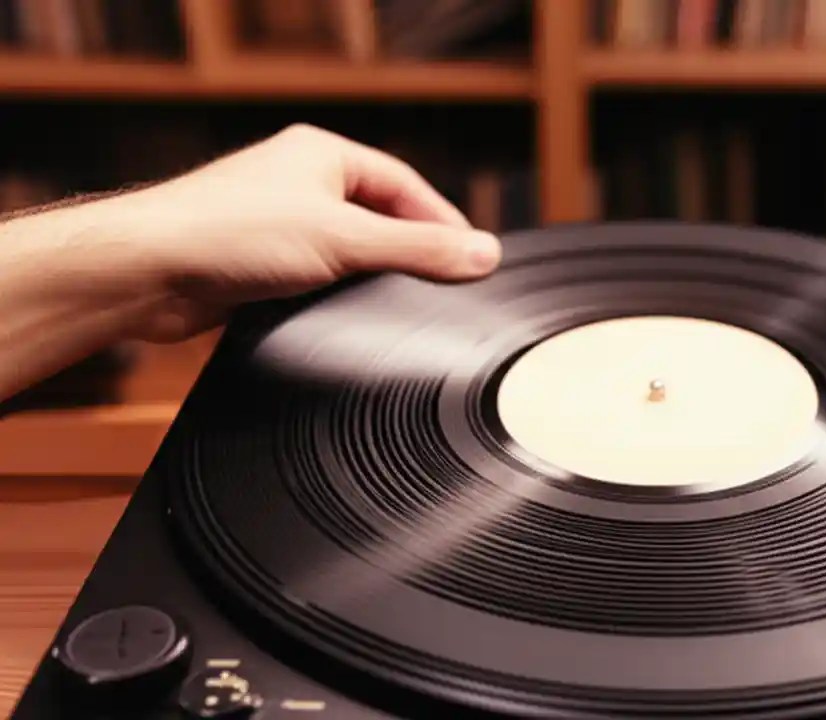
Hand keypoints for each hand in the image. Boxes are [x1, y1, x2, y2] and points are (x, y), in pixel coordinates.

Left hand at [97, 122, 501, 340]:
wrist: (147, 273)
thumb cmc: (228, 232)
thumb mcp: (345, 240)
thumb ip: (418, 250)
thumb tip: (484, 254)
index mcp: (324, 154)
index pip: (405, 187)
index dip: (443, 223)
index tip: (474, 260)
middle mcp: (302, 184)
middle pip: (381, 220)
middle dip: (411, 253)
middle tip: (447, 288)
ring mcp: (281, 226)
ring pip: (350, 254)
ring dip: (373, 278)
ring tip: (403, 306)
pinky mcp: (262, 266)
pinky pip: (320, 279)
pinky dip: (340, 297)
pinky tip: (352, 318)